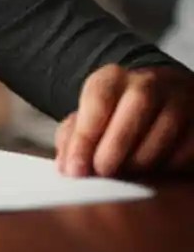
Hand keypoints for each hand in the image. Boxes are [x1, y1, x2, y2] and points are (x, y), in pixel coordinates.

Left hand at [55, 64, 193, 177]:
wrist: (161, 102)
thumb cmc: (116, 117)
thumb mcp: (88, 120)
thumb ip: (73, 139)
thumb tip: (69, 167)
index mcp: (113, 78)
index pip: (98, 99)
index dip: (86, 137)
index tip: (76, 169)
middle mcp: (150, 82)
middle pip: (138, 104)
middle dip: (116, 145)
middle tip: (102, 172)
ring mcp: (181, 99)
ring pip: (167, 126)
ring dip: (144, 159)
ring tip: (127, 172)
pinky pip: (188, 147)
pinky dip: (170, 165)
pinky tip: (154, 170)